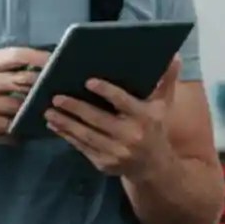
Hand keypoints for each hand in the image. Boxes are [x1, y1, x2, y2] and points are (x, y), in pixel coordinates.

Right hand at [0, 46, 50, 154]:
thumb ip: (3, 72)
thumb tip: (40, 68)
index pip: (15, 55)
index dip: (38, 56)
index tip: (56, 60)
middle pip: (23, 78)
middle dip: (42, 85)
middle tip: (57, 88)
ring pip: (21, 103)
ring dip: (34, 109)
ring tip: (43, 110)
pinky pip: (14, 123)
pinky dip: (22, 127)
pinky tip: (25, 129)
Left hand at [46, 55, 182, 178]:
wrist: (154, 167)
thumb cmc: (156, 128)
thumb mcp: (164, 105)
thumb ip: (167, 80)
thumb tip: (175, 56)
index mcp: (145, 118)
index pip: (122, 102)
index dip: (106, 91)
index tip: (88, 81)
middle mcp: (131, 136)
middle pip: (98, 119)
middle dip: (75, 107)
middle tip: (56, 96)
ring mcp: (116, 153)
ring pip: (86, 135)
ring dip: (66, 122)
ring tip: (49, 110)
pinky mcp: (104, 164)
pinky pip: (82, 147)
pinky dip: (67, 136)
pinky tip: (55, 125)